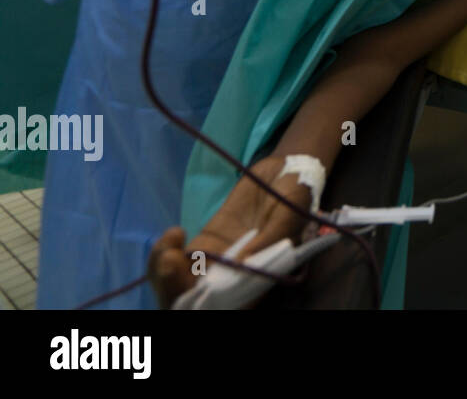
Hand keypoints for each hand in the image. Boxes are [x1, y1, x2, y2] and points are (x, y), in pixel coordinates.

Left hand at [148, 155, 313, 308]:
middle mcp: (240, 274)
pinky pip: (181, 257)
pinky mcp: (208, 241)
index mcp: (264, 276)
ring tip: (170, 244)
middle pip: (201, 298)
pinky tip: (173, 235)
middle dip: (177, 288)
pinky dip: (167, 252)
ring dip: (166, 272)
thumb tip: (241, 266)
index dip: (211, 302)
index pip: (233, 302)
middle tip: (171, 263)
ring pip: (185, 281)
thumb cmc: (297, 193)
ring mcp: (220, 259)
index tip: (198, 285)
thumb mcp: (289, 215)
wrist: (285, 169)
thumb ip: (268, 241)